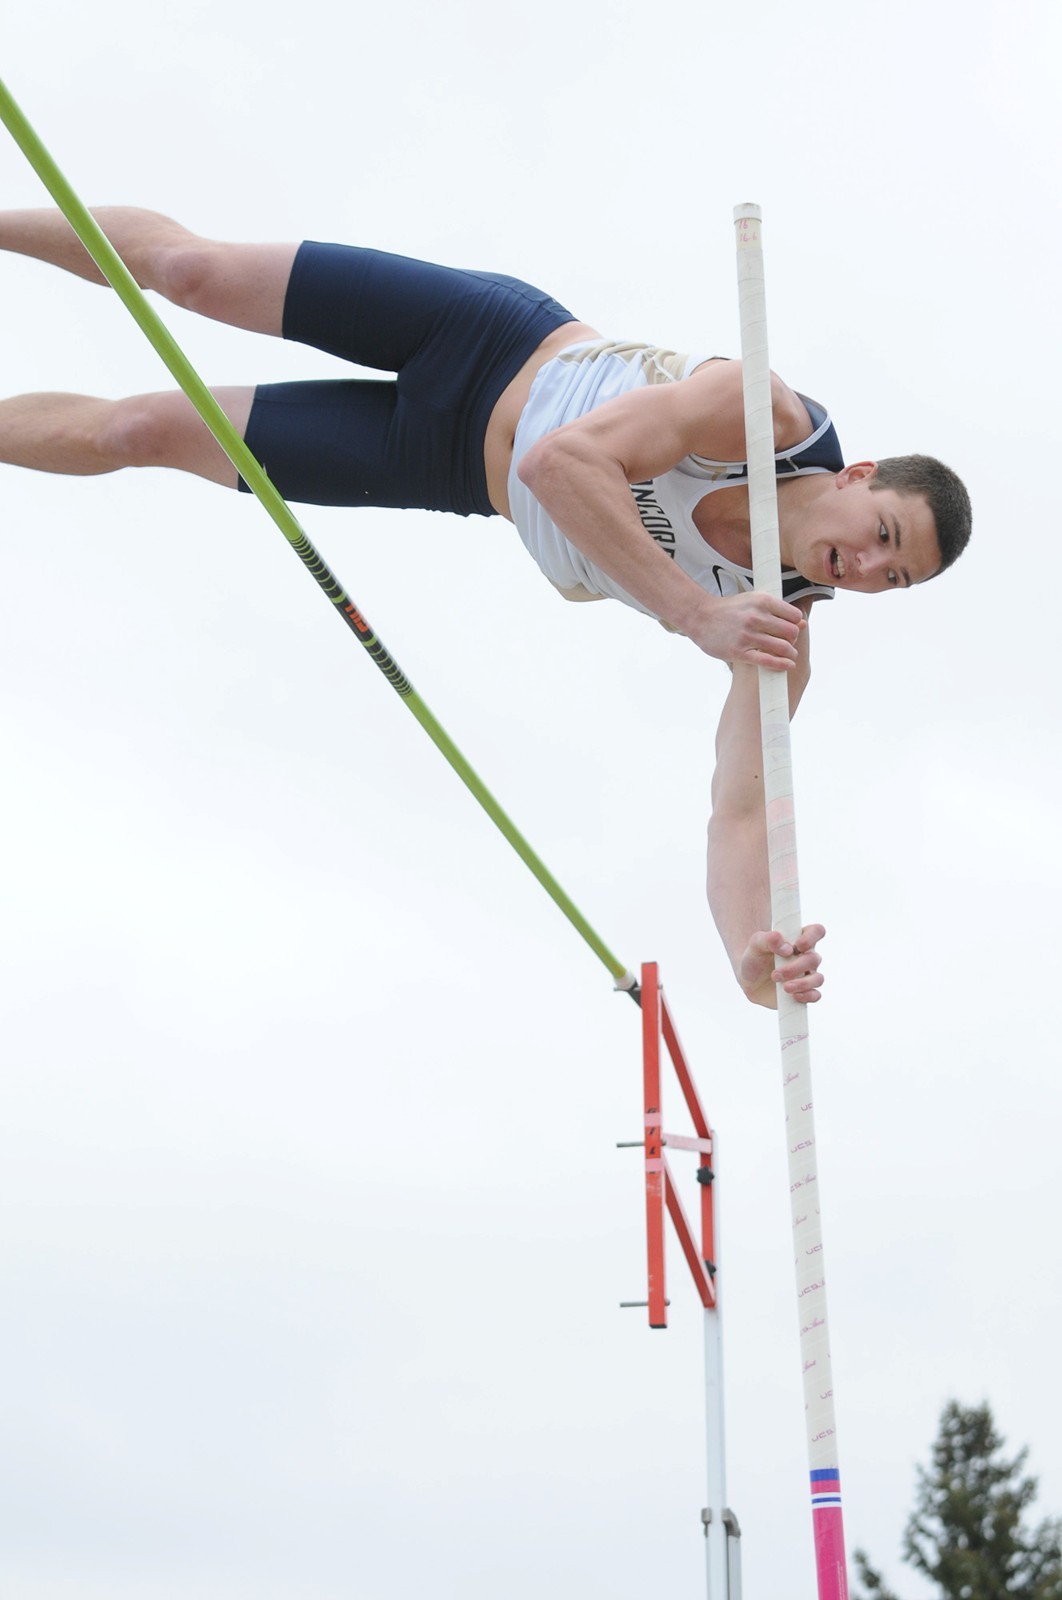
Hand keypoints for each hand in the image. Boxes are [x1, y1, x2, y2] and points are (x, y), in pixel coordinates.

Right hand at [687, 591, 805, 670]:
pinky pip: (767, 661)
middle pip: (791, 632)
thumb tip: (803, 622)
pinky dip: (781, 665)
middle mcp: (756, 617)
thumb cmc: (730, 610)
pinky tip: (788, 665)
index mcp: (762, 601)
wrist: (700, 617)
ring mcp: (748, 635)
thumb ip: (778, 611)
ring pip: (782, 647)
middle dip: (793, 640)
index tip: (789, 630)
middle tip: (788, 643)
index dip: (796, 624)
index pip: (794, 616)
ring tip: (790, 656)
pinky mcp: (739, 651)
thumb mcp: (754, 602)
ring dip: (790, 654)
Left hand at [738, 924, 824, 1006]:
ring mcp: (806, 975)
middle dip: (796, 967)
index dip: (812, 937)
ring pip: (818, 979)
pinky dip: (808, 996)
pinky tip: (794, 996)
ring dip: (803, 984)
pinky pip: (815, 995)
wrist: (748, 979)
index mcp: (798, 940)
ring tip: (785, 987)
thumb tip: (787, 947)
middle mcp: (806, 957)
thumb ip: (768, 939)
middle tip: (775, 974)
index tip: (797, 945)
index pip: (816, 931)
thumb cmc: (755, 957)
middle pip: (814, 959)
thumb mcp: (756, 944)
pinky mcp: (803, 991)